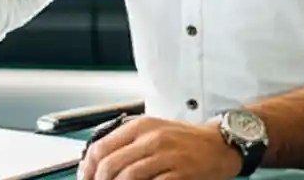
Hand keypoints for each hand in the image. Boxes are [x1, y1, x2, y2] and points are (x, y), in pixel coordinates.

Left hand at [78, 116, 241, 179]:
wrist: (218, 144)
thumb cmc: (183, 139)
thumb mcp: (150, 131)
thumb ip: (125, 143)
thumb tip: (96, 162)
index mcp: (138, 127)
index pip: (100, 147)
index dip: (88, 168)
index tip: (85, 179)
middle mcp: (150, 139)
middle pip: (111, 165)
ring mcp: (166, 156)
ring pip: (128, 176)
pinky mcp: (180, 172)